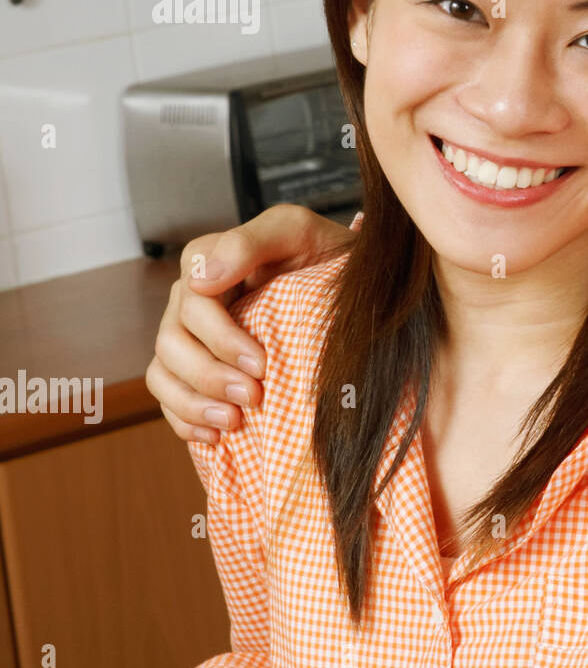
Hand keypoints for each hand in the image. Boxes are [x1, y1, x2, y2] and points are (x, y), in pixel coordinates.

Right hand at [146, 204, 353, 442]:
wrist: (345, 287)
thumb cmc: (321, 254)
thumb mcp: (296, 232)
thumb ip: (250, 242)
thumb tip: (203, 279)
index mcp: (208, 261)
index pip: (193, 303)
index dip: (220, 338)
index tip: (261, 363)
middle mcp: (190, 299)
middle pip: (172, 342)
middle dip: (210, 375)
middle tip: (254, 397)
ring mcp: (188, 335)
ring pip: (163, 373)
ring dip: (194, 403)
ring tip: (234, 422)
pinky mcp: (195, 367)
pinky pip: (168, 397)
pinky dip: (185, 420)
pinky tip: (216, 435)